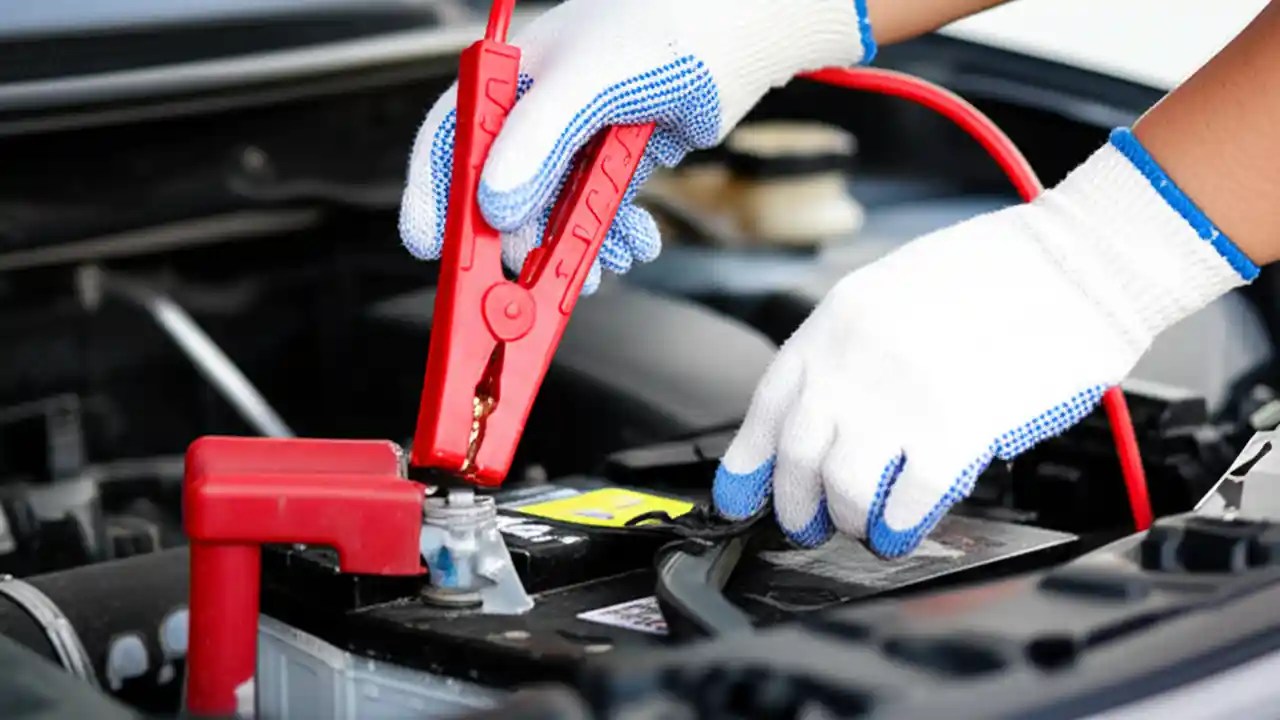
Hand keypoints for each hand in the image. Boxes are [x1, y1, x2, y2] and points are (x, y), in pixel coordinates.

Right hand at [399, 0, 874, 291]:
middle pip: (501, 190)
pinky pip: (597, 213)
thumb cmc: (671, 25)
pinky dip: (611, 237)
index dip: (434, 194)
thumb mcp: (592, 79)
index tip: (430, 245)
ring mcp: (577, 138)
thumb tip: (494, 203)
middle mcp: (538, 110)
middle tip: (529, 276)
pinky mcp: (615, 160)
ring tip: (597, 268)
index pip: (451, 139)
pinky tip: (633, 244)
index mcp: (512, 77)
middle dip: (516, 239)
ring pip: (552, 211)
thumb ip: (538, 138)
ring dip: (571, 248)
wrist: (744, 31)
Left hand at [712, 129, 1255, 557]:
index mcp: (838, 319)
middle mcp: (855, 358)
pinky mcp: (956, 428)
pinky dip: (899, 526)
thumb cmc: (1000, 271)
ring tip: (865, 526)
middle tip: (809, 523)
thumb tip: (830, 418)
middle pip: (798, 456)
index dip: (750, 462)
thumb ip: (854, 349)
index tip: (742, 496)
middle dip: (798, 504)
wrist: (1077, 262)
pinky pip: (908, 501)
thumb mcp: (896, 290)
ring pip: (845, 488)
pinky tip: (902, 530)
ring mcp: (902, 394)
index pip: (769, 404)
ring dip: (850, 520)